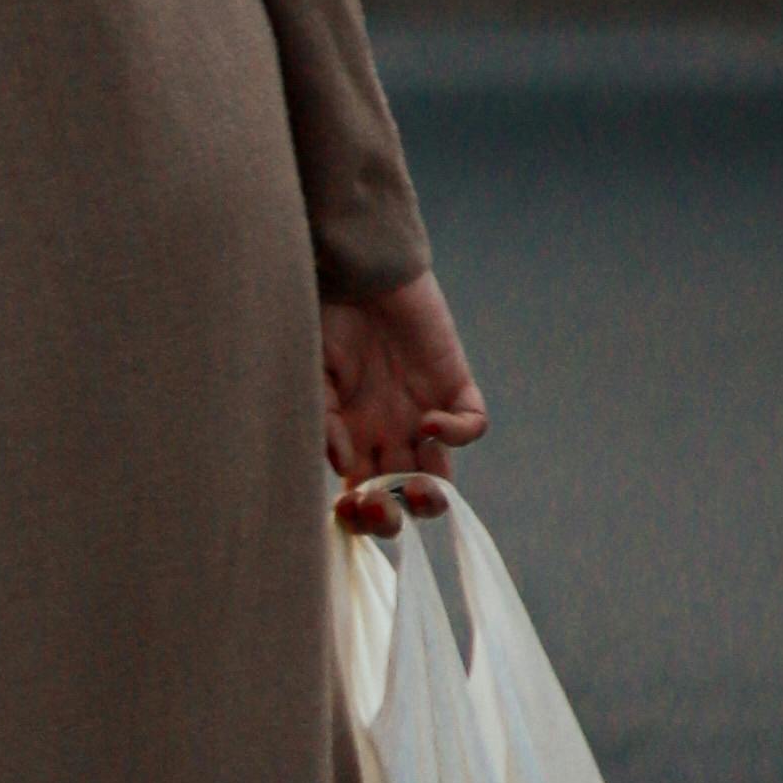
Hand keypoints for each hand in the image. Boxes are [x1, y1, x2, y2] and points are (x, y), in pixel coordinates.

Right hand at [322, 273, 484, 536]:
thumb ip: (323, 419)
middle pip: (402, 497)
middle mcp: (389, 431)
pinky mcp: (454, 385)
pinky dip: (458, 434)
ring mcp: (423, 410)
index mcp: (351, 434)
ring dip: (434, 492)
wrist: (357, 266)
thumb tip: (343, 465)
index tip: (350, 508)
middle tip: (384, 506)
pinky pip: (472, 425)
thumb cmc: (323, 312)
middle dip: (395, 516)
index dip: (359, 514)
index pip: (361, 494)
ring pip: (443, 474)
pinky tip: (429, 421)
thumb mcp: (310, 370)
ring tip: (419, 484)